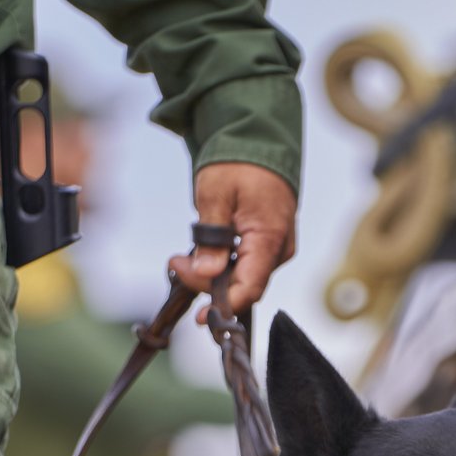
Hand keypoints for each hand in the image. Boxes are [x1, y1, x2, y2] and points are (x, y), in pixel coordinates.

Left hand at [172, 161, 295, 319]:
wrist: (258, 141)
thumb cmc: (238, 163)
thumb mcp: (215, 195)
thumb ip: (211, 237)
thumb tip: (206, 272)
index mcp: (269, 237)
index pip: (249, 288)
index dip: (223, 305)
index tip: (197, 313)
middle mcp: (279, 248)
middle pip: (244, 286)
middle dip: (208, 285)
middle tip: (176, 264)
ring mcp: (277, 247)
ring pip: (244, 278)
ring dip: (214, 275)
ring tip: (184, 258)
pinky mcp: (270, 244)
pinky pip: (248, 266)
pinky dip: (224, 265)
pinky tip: (205, 254)